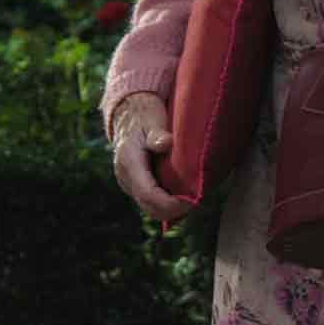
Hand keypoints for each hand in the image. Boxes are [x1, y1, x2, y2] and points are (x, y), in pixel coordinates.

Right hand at [110, 93, 192, 223]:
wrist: (128, 114)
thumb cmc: (143, 116)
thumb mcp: (151, 120)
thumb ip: (157, 134)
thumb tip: (166, 143)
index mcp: (128, 162)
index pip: (148, 194)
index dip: (171, 203)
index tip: (193, 200)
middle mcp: (125, 177)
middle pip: (150, 207)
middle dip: (174, 210)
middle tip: (198, 201)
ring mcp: (129, 183)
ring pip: (150, 208)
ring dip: (171, 209)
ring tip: (193, 199)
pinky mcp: (135, 186)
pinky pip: (151, 203)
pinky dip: (167, 204)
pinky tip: (183, 196)